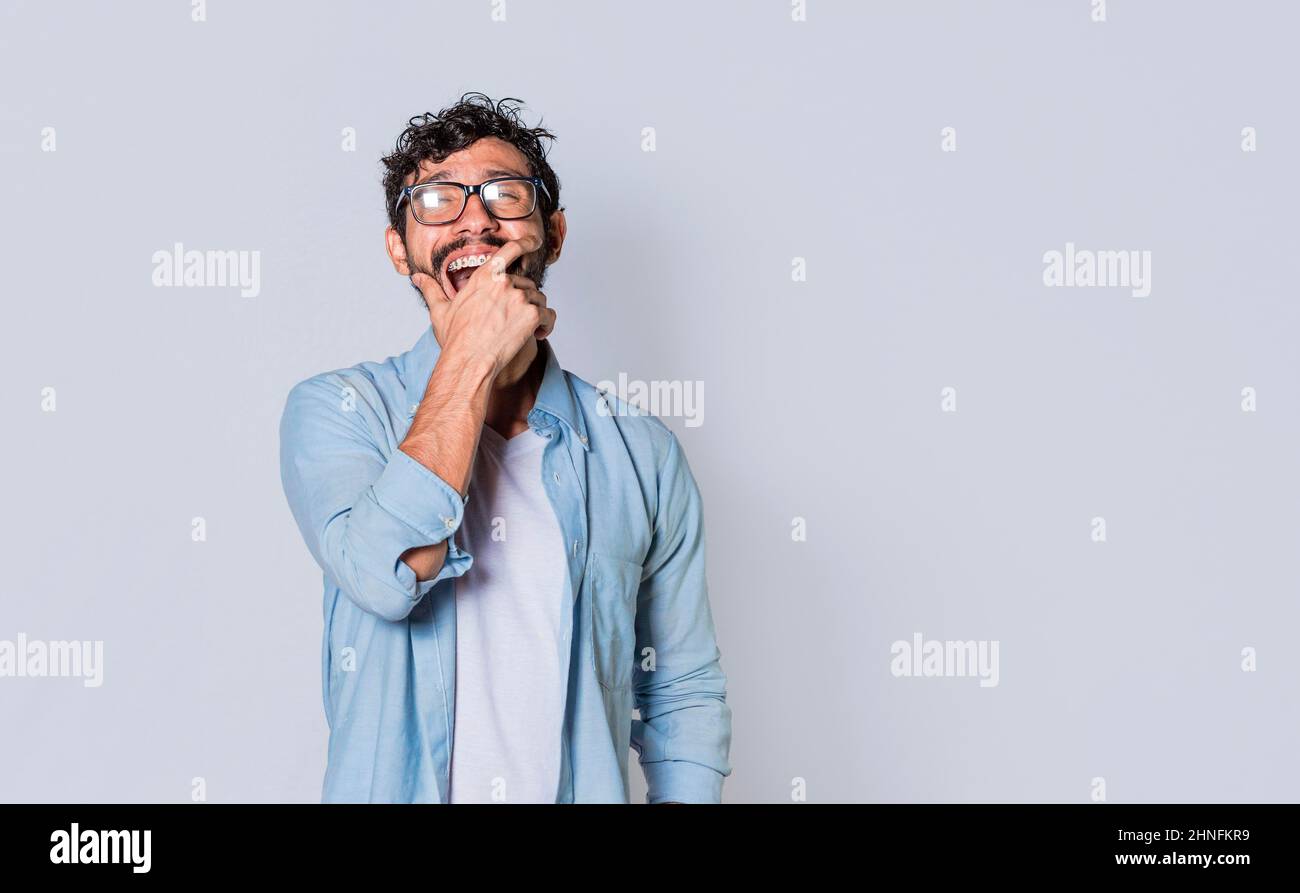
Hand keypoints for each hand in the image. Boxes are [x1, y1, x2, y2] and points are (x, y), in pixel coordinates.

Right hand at [411, 234, 556, 377]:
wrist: (469, 360)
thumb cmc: (455, 339)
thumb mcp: (440, 311)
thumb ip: (431, 290)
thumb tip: (417, 278)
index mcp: (484, 276)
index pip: (509, 250)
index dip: (525, 243)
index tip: (534, 242)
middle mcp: (503, 282)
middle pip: (527, 283)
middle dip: (524, 300)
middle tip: (512, 320)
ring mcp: (519, 297)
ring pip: (539, 299)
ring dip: (535, 313)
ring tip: (522, 330)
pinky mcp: (532, 314)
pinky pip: (548, 315)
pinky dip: (546, 326)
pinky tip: (536, 335)